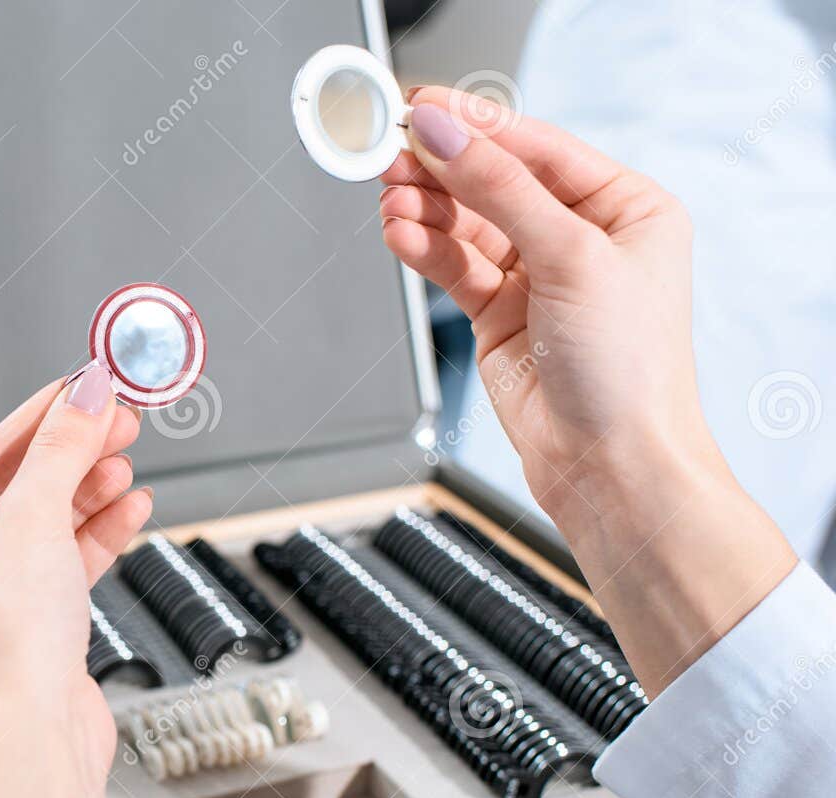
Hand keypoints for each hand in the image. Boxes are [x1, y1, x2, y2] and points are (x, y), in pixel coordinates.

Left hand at [0, 365, 152, 797]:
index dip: (37, 418)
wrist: (27, 746)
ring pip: (42, 527)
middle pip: (13, 490)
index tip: (81, 384)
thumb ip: (62, 450)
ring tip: (127, 459)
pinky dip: (96, 536)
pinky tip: (130, 508)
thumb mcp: (30, 522)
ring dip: (87, 493)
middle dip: (70, 454)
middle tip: (117, 415)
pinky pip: (63, 566)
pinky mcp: (28, 632)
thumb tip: (88, 392)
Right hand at [380, 90, 794, 691]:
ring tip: (391, 196)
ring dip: (427, 208)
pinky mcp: (500, 316)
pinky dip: (425, 248)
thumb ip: (499, 188)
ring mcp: (538, 279)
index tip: (423, 109)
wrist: (610, 464)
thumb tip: (447, 133)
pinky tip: (401, 233)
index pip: (538, 148)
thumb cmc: (628, 372)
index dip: (478, 126)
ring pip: (468, 225)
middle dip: (443, 168)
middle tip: (391, 151)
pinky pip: (454, 266)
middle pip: (496, 182)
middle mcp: (583, 239)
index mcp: (627, 208)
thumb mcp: (570, 257)